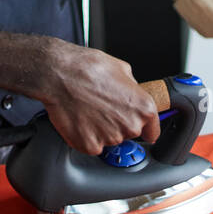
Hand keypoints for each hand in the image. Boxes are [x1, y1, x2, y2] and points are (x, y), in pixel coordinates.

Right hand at [38, 42, 160, 154]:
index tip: (142, 130)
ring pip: (109, 139)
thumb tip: (131, 93)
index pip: (153, 130)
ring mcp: (110, 138)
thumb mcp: (122, 69)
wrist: (59, 75)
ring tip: (89, 109)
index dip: (146, 129)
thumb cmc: (88, 68)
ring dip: (101, 129)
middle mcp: (130, 125)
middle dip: (118, 123)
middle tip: (103, 107)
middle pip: (129, 134)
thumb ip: (132, 88)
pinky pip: (92, 145)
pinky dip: (86, 136)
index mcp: (143, 107)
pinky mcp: (90, 145)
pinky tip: (81, 118)